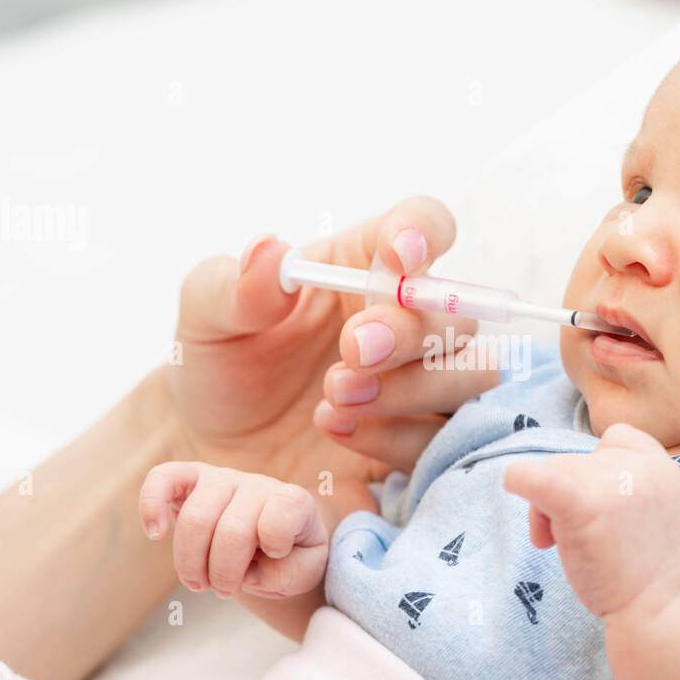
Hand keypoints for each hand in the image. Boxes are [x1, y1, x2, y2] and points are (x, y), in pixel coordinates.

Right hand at [139, 462, 327, 598]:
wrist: (269, 542)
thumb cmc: (288, 556)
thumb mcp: (307, 571)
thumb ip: (290, 573)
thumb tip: (254, 571)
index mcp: (292, 502)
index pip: (281, 516)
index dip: (275, 544)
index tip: (275, 555)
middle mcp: (256, 485)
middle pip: (231, 530)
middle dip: (224, 573)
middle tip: (225, 591)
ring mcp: (221, 480)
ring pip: (196, 519)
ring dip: (192, 563)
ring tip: (200, 583)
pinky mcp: (189, 480)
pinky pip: (162, 478)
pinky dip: (151, 505)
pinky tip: (155, 533)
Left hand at [169, 196, 494, 518]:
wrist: (218, 454)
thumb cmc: (223, 368)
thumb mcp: (207, 318)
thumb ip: (234, 286)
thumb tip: (268, 252)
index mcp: (363, 266)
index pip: (424, 225)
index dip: (425, 233)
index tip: (400, 257)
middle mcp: (406, 320)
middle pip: (458, 311)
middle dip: (409, 332)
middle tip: (351, 353)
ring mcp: (421, 384)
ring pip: (472, 375)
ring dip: (413, 388)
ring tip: (334, 403)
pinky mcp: (421, 442)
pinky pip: (448, 438)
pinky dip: (400, 437)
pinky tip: (340, 434)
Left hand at [502, 423, 679, 619]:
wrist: (663, 611)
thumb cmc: (650, 572)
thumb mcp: (656, 511)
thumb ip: (627, 485)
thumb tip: (566, 477)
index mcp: (661, 466)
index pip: (615, 438)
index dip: (596, 469)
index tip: (601, 508)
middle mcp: (640, 467)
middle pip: (576, 460)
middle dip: (567, 494)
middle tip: (571, 540)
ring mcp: (612, 484)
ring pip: (554, 471)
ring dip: (547, 508)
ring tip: (558, 546)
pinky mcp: (583, 507)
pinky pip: (537, 478)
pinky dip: (520, 479)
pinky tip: (514, 485)